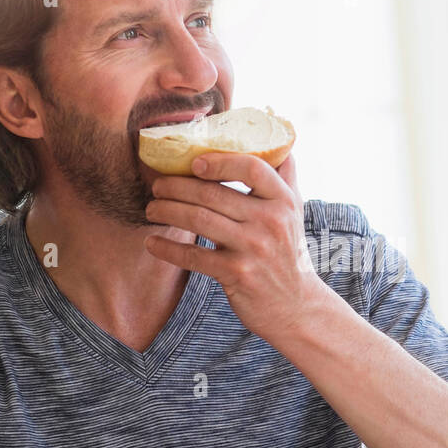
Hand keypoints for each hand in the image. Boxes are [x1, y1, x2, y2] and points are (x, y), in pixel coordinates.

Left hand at [143, 152, 329, 341]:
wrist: (296, 307)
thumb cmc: (288, 254)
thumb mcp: (295, 213)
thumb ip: (286, 177)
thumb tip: (280, 141)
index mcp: (284, 201)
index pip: (252, 168)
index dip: (220, 161)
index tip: (194, 163)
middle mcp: (271, 222)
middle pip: (213, 194)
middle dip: (177, 187)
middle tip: (157, 186)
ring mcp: (254, 248)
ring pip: (199, 220)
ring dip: (167, 211)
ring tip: (152, 209)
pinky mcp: (238, 273)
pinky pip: (194, 256)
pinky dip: (168, 248)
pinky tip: (152, 244)